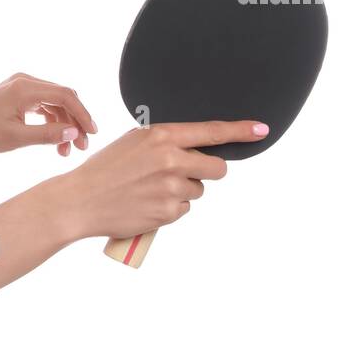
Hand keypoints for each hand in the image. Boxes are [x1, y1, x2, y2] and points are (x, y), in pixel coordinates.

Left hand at [0, 73, 97, 154]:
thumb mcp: (16, 138)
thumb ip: (47, 135)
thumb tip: (73, 133)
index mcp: (25, 88)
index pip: (66, 96)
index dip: (82, 115)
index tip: (91, 134)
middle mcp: (25, 81)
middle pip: (63, 97)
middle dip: (75, 121)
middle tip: (81, 146)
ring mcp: (20, 86)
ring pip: (54, 103)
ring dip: (63, 124)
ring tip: (66, 150)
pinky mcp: (17, 95)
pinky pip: (42, 105)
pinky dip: (51, 121)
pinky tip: (54, 140)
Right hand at [55, 120, 268, 240]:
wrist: (79, 201)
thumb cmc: (104, 170)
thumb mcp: (132, 143)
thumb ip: (164, 142)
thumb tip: (193, 147)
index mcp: (161, 136)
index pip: (212, 131)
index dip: (241, 131)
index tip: (262, 129)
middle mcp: (171, 160)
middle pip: (217, 168)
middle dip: (205, 173)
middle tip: (180, 175)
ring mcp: (171, 188)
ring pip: (198, 191)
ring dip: (182, 192)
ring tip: (150, 191)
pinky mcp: (168, 212)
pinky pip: (184, 210)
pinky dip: (170, 209)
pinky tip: (146, 204)